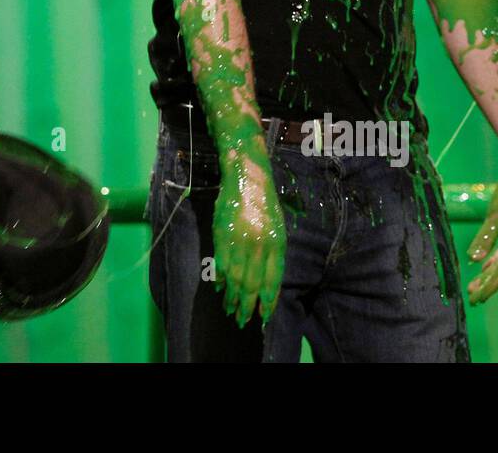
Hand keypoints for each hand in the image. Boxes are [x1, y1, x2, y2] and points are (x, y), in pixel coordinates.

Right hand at [213, 153, 285, 327]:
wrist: (246, 177)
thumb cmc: (264, 203)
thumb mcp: (277, 228)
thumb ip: (273, 255)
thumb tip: (267, 283)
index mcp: (276, 243)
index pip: (273, 281)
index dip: (267, 302)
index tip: (263, 317)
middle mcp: (259, 245)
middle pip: (253, 284)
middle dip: (248, 306)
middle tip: (242, 320)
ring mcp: (240, 241)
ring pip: (236, 278)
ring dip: (233, 297)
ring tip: (230, 310)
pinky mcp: (222, 235)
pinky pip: (222, 264)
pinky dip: (221, 279)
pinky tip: (221, 289)